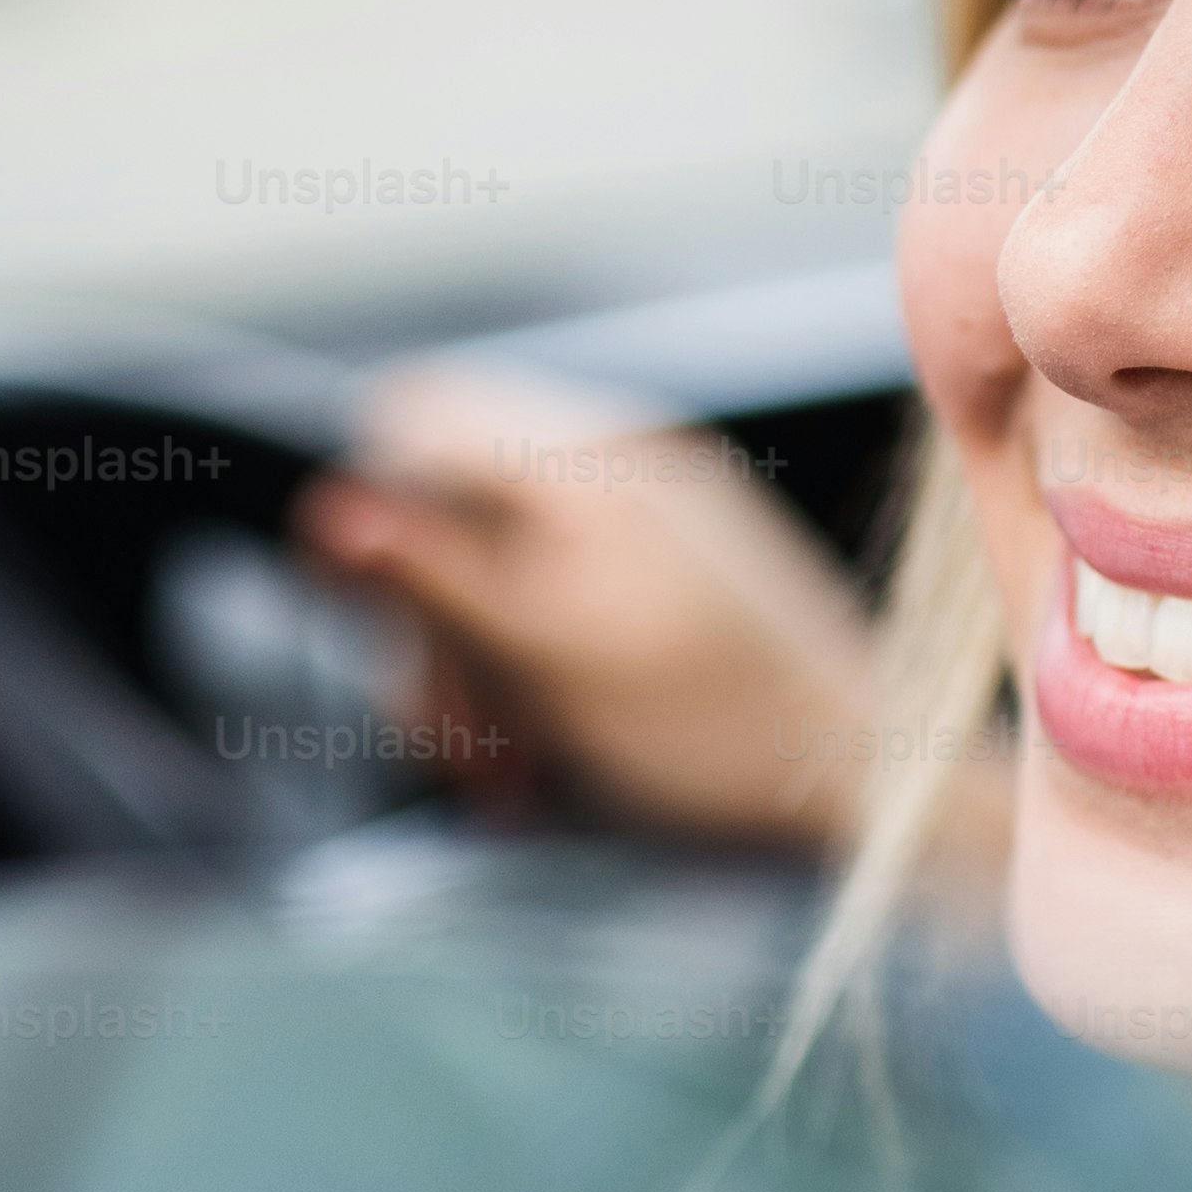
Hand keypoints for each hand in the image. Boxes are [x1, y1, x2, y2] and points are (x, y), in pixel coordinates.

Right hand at [297, 365, 880, 849]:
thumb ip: (434, 576)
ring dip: (476, 666)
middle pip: (449, 502)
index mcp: (583, 460)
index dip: (368, 510)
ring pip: (499, 559)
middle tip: (445, 732)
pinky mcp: (679, 562)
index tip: (359, 612)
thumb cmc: (710, 727)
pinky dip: (534, 665)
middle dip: (426, 622)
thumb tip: (329, 508)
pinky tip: (546, 750)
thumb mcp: (544, 659)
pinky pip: (563, 588)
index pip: (416, 418)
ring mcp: (655, 508)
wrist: (862, 774)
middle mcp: (620, 456)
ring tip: (503, 768)